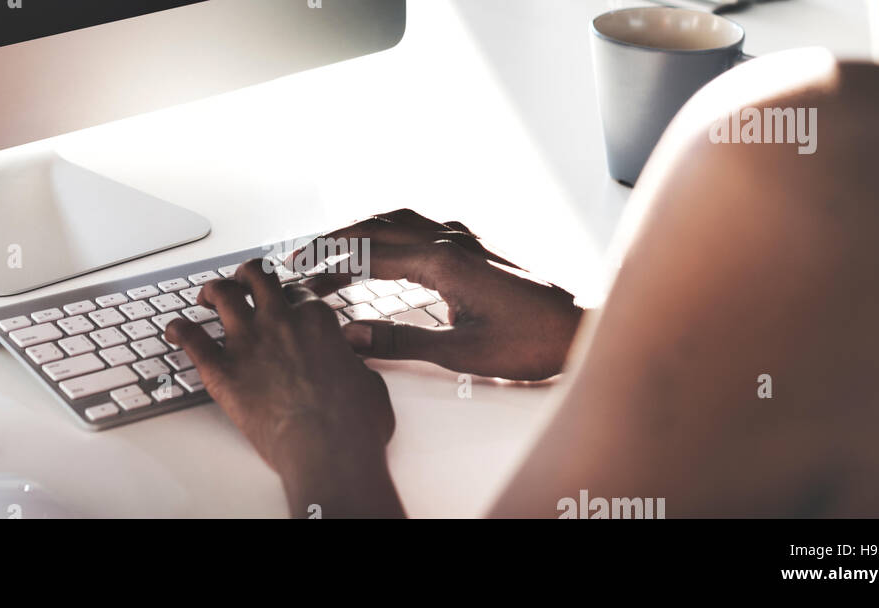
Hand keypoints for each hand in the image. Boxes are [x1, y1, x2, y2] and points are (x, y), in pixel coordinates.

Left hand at [165, 259, 404, 517]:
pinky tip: (174, 331)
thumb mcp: (368, 382)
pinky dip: (178, 330)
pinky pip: (190, 338)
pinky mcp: (222, 370)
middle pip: (257, 276)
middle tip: (241, 285)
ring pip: (221, 293)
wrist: (329, 452)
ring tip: (205, 298)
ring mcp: (248, 342)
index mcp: (317, 320)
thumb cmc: (354, 425)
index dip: (292, 298)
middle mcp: (280, 321)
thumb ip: (352, 364)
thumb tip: (351, 367)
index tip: (287, 306)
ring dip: (211, 290)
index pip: (298, 293)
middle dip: (247, 275)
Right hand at [289, 209, 583, 380]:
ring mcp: (466, 239)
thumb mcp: (462, 353)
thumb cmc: (531, 342)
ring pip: (398, 220)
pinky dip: (388, 231)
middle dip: (334, 241)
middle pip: (378, 228)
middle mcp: (452, 240)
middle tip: (298, 258)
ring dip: (360, 231)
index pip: (370, 254)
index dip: (328, 262)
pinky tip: (382, 249)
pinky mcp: (476, 247)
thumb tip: (351, 337)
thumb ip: (402, 343)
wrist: (580, 330)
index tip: (297, 272)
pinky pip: (420, 226)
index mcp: (444, 261)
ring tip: (329, 249)